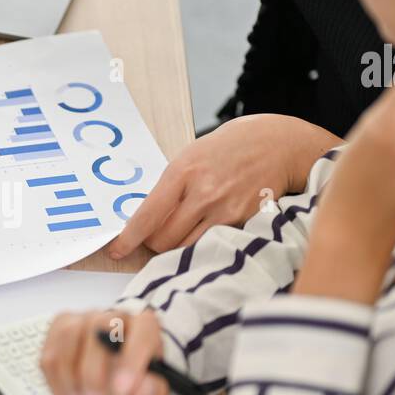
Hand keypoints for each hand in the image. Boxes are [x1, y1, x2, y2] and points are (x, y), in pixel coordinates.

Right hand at [39, 308, 168, 394]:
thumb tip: (146, 387)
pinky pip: (50, 353)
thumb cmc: (133, 390)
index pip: (142, 330)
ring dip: (69, 377)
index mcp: (145, 327)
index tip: (122, 390)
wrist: (113, 389)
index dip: (131, 359)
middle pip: (99, 327)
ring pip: (68, 337)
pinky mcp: (59, 330)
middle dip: (92, 370)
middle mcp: (113, 316)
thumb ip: (152, 394)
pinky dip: (56, 381)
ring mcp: (83, 320)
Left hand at [108, 114, 342, 258]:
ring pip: (186, 248)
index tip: (116, 249)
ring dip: (178, 247)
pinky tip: (207, 230)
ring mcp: (224, 210)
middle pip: (163, 240)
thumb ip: (171, 186)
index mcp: (182, 172)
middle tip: (157, 235)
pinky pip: (212, 245)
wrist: (278, 144)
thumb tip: (148, 217)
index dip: (128, 239)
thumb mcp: (192, 155)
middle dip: (154, 243)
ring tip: (185, 230)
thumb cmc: (231, 147)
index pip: (147, 216)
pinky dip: (202, 245)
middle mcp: (202, 193)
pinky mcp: (242, 223)